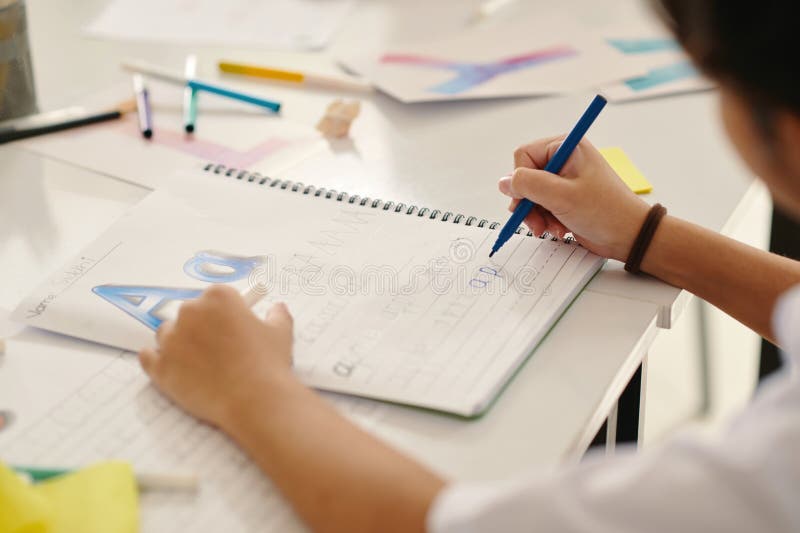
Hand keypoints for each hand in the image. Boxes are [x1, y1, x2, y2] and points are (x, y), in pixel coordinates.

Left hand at [139, 285, 294, 429]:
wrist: (254, 400)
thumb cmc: (268, 363)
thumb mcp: (280, 333)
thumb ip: (277, 315)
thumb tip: (277, 308)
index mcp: (218, 298)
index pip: (214, 297)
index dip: (223, 312)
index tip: (230, 325)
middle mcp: (190, 312)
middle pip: (189, 313)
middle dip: (201, 326)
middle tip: (218, 347)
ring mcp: (171, 340)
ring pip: (167, 333)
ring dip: (178, 342)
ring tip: (198, 362)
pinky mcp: (160, 367)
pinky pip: (147, 357)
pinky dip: (156, 360)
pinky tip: (170, 366)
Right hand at [500, 136, 650, 261]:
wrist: (630, 235)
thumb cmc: (605, 211)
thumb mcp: (561, 196)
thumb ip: (528, 185)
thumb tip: (503, 182)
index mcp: (566, 147)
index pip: (524, 156)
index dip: (521, 180)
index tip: (527, 200)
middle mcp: (564, 160)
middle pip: (525, 178)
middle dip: (528, 203)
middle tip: (536, 220)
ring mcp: (565, 180)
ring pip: (531, 195)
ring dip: (536, 215)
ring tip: (550, 228)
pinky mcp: (565, 198)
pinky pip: (541, 206)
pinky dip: (545, 220)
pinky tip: (558, 229)